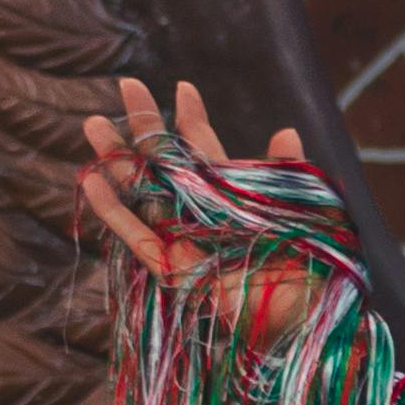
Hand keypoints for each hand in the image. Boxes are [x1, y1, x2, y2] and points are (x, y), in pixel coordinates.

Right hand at [76, 71, 309, 280]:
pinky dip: (113, 210)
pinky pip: (136, 234)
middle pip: (164, 161)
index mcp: (232, 195)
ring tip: (93, 123)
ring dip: (117, 158)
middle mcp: (202, 212)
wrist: (307, 320)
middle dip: (145, 124)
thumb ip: (287, 173)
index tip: (182, 86)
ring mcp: (184, 237)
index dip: (191, 117)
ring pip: (141, 191)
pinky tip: (93, 180)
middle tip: (127, 84)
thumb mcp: (303, 213)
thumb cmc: (311, 271)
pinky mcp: (172, 267)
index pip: (204, 147)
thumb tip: (287, 130)